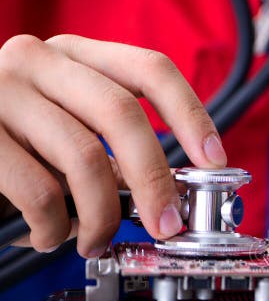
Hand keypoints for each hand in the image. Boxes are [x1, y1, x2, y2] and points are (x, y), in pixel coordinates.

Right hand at [0, 34, 226, 256]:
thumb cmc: (14, 151)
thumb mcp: (69, 138)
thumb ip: (115, 155)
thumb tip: (170, 196)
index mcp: (75, 57)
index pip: (150, 69)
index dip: (191, 116)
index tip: (215, 160)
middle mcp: (38, 61)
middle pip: (122, 114)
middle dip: (156, 180)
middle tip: (168, 225)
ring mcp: (1, 91)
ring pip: (85, 157)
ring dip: (103, 216)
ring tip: (97, 242)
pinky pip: (38, 191)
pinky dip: (56, 227)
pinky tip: (50, 235)